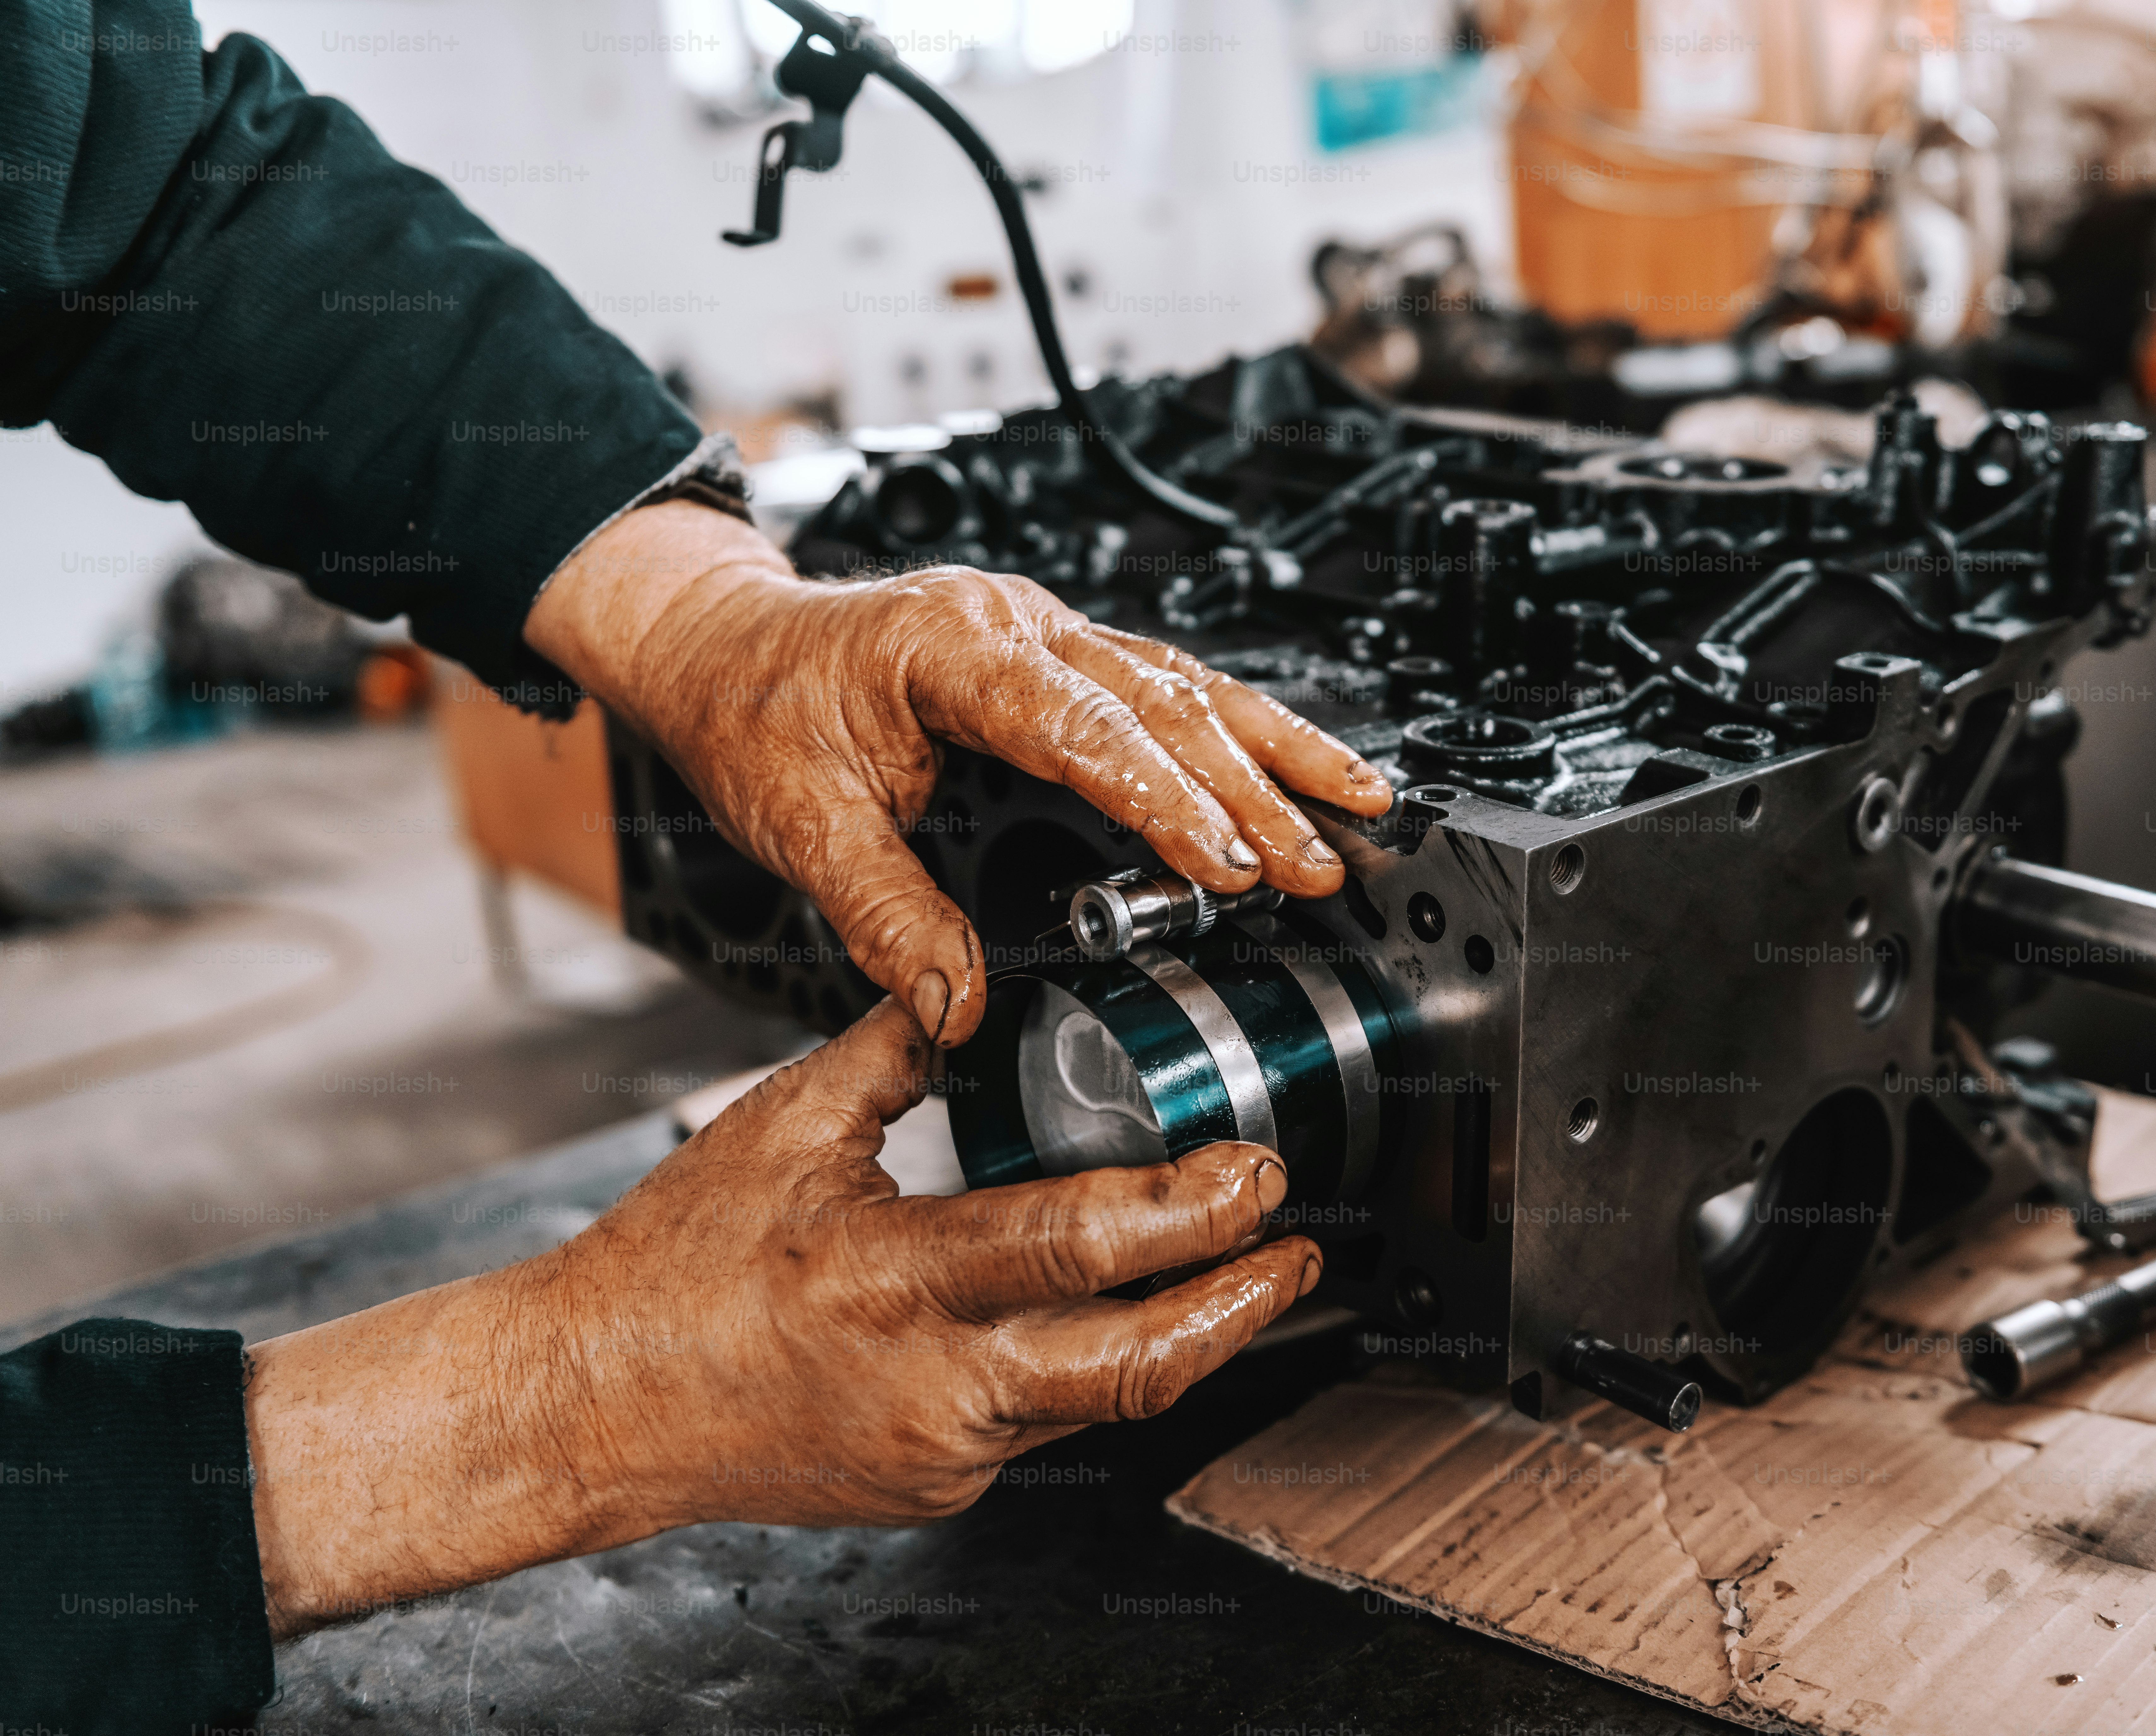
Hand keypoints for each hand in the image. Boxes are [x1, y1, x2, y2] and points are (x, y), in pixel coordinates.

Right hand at [243, 999, 1319, 1633]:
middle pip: (1129, 1363)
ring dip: (1195, 1341)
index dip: (1184, 1217)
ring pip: (1103, 1402)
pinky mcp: (940, 1487)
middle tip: (1302, 1247)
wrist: (597, 1403)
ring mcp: (940, 1449)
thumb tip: (968, 978)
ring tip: (1260, 1283)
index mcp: (886, 1275)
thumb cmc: (674, 1266)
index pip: (1072, 1246)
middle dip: (1239, 1305)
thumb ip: (891, 1048)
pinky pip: (1045, 1427)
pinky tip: (1131, 1323)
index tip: (1253, 1175)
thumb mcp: (780, 1129)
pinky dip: (1098, 1370)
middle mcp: (927, 1379)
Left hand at [523, 500, 1393, 1043]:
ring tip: (1359, 805)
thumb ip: (884, 916)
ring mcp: (1045, 632)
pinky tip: (1298, 767)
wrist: (721, 643)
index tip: (1229, 862)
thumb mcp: (800, 822)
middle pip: (1163, 701)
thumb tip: (957, 1008)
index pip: (1085, 726)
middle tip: (1316, 865)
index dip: (1168, 798)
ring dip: (1275, 749)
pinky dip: (1241, 732)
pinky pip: (1168, 687)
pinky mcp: (1059, 655)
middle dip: (1252, 787)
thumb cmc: (752, 711)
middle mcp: (1015, 624)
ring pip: (1188, 683)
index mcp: (952, 649)